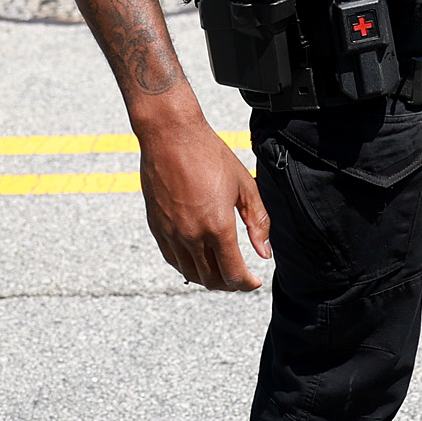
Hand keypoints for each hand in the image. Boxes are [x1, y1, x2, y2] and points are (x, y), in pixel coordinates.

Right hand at [136, 119, 271, 290]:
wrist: (170, 136)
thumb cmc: (210, 154)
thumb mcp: (244, 185)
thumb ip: (258, 221)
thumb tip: (265, 252)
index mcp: (217, 226)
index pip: (233, 273)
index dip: (246, 284)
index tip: (254, 282)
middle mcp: (192, 235)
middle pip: (211, 279)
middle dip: (229, 284)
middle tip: (240, 278)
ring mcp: (171, 232)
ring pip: (190, 273)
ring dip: (208, 279)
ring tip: (221, 273)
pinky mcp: (156, 226)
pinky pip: (172, 259)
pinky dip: (187, 267)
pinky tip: (197, 261)